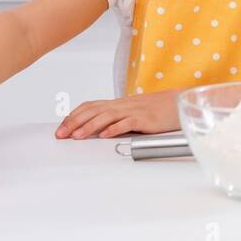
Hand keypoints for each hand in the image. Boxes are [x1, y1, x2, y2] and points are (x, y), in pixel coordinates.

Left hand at [55, 93, 174, 139]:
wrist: (179, 104)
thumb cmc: (157, 109)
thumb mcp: (132, 112)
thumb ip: (116, 118)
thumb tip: (97, 128)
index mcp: (118, 103)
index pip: (90, 106)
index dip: (74, 116)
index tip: (61, 128)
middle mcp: (123, 105)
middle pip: (94, 110)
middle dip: (75, 122)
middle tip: (61, 134)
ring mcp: (134, 111)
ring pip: (107, 116)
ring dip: (90, 126)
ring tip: (77, 136)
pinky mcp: (146, 119)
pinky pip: (127, 123)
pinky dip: (114, 128)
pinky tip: (105, 135)